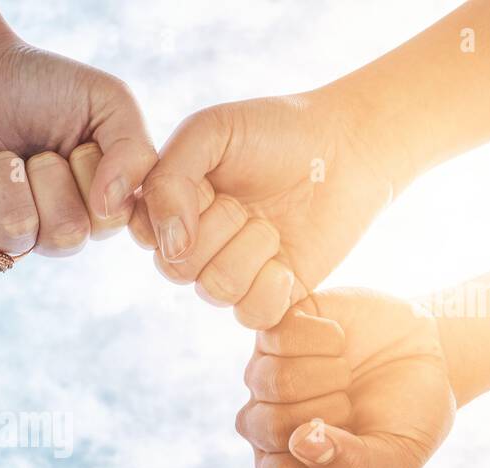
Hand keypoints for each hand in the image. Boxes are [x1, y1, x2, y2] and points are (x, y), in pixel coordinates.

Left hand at [0, 17, 153, 250]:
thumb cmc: (36, 84)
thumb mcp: (104, 100)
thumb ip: (134, 151)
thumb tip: (109, 207)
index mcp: (96, 204)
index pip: (108, 220)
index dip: (90, 176)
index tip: (76, 144)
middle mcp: (54, 230)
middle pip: (65, 237)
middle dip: (45, 177)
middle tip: (32, 150)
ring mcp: (6, 238)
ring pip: (15, 233)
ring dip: (3, 178)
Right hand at [132, 91, 398, 328]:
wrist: (348, 147)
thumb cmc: (278, 131)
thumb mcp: (211, 132)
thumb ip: (170, 177)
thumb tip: (170, 244)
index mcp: (172, 207)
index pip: (142, 233)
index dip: (172, 213)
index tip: (206, 183)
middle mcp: (195, 245)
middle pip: (175, 267)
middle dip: (216, 229)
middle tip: (245, 202)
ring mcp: (232, 272)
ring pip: (213, 291)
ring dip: (249, 252)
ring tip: (272, 226)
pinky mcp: (270, 296)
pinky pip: (250, 315)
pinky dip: (270, 288)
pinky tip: (286, 262)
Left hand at [238, 292, 455, 467]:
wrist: (429, 353)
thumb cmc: (410, 415)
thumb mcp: (397, 457)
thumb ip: (352, 467)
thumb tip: (301, 444)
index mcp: (290, 463)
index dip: (319, 460)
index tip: (355, 442)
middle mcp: (266, 420)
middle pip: (268, 425)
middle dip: (327, 412)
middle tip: (351, 403)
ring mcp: (266, 372)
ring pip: (272, 379)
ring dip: (327, 374)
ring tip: (345, 373)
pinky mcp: (276, 327)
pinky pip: (280, 334)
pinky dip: (323, 337)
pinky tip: (338, 341)